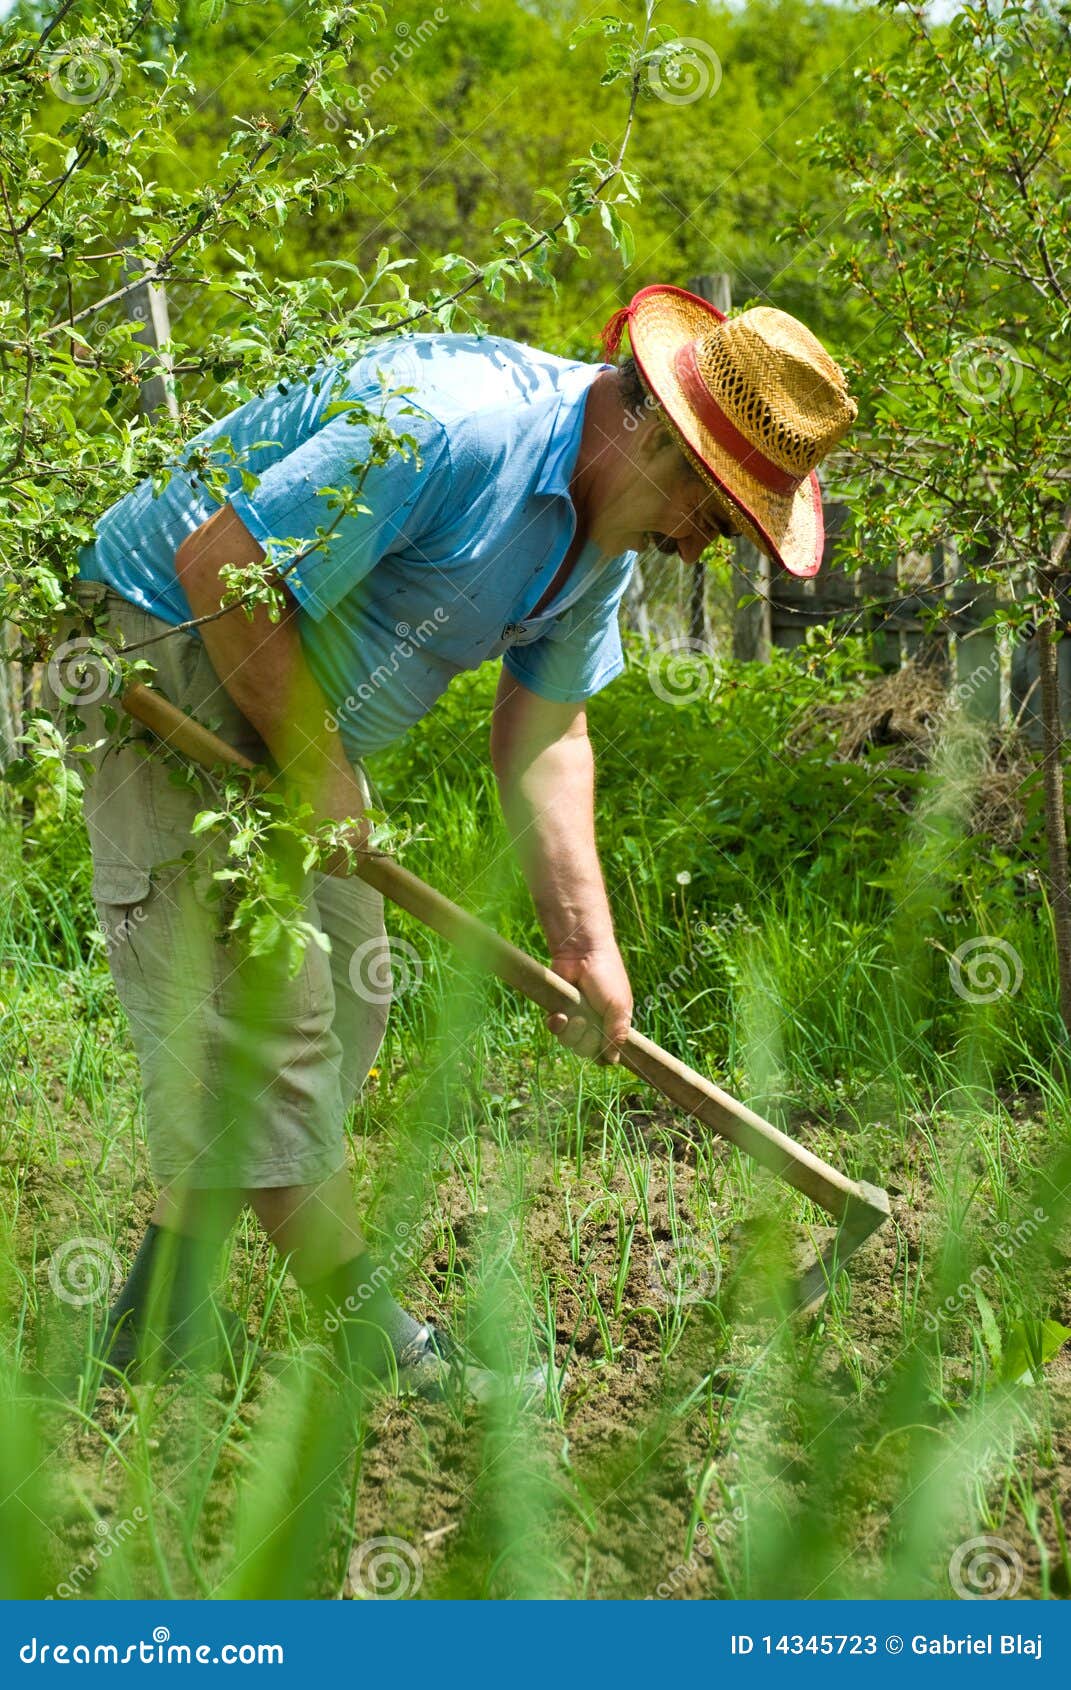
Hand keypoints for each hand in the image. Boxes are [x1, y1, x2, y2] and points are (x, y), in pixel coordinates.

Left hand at [547, 942, 632, 1064]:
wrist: (582, 954)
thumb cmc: (607, 977)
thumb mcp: (619, 1007)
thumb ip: (617, 1034)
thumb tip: (613, 1061)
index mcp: (612, 1024)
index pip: (605, 1053)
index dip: (602, 1054)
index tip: (602, 1046)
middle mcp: (593, 1024)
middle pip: (586, 1051)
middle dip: (587, 1040)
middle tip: (588, 1020)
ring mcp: (575, 1018)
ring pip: (569, 1042)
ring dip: (572, 1031)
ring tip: (577, 1015)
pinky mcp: (558, 1010)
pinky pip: (555, 1029)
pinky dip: (557, 1025)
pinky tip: (560, 1015)